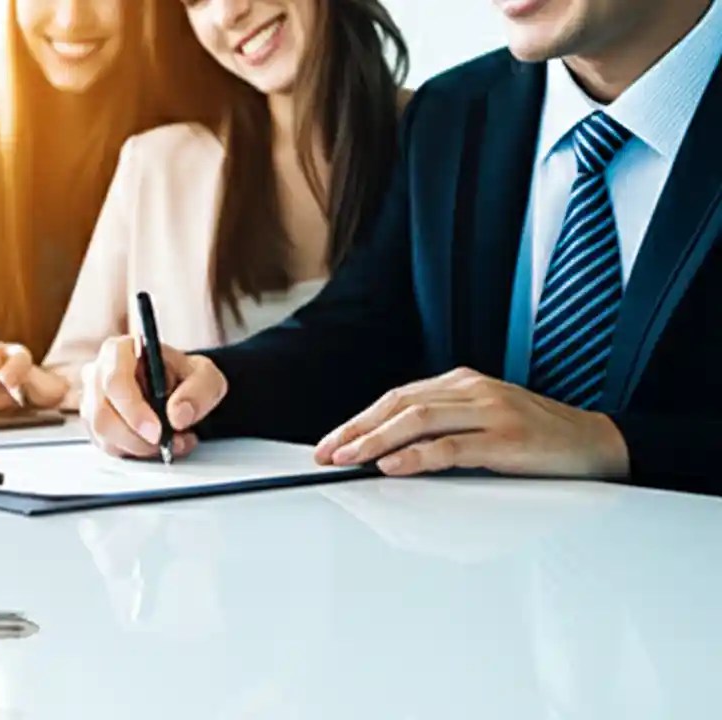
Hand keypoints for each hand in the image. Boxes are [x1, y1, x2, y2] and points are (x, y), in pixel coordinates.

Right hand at [79, 335, 226, 458]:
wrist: (178, 389)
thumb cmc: (185, 376)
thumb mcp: (206, 376)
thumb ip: (199, 391)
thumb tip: (178, 415)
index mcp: (119, 351)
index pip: (115, 381)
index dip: (133, 410)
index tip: (157, 431)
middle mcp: (98, 373)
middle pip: (103, 414)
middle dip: (137, 438)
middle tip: (167, 444)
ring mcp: (91, 400)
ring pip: (103, 435)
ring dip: (140, 447)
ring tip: (172, 441)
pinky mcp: (94, 424)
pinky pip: (107, 446)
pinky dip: (135, 452)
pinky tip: (157, 444)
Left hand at [313, 367, 628, 477]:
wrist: (597, 443)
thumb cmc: (535, 438)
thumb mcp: (481, 422)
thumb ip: (440, 428)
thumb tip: (385, 451)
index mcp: (461, 383)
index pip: (396, 398)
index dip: (358, 420)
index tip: (329, 442)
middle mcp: (472, 390)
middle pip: (399, 404)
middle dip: (356, 430)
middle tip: (326, 452)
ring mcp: (490, 412)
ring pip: (418, 420)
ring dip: (376, 441)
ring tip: (348, 459)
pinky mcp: (507, 440)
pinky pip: (452, 446)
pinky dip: (417, 456)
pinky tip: (392, 466)